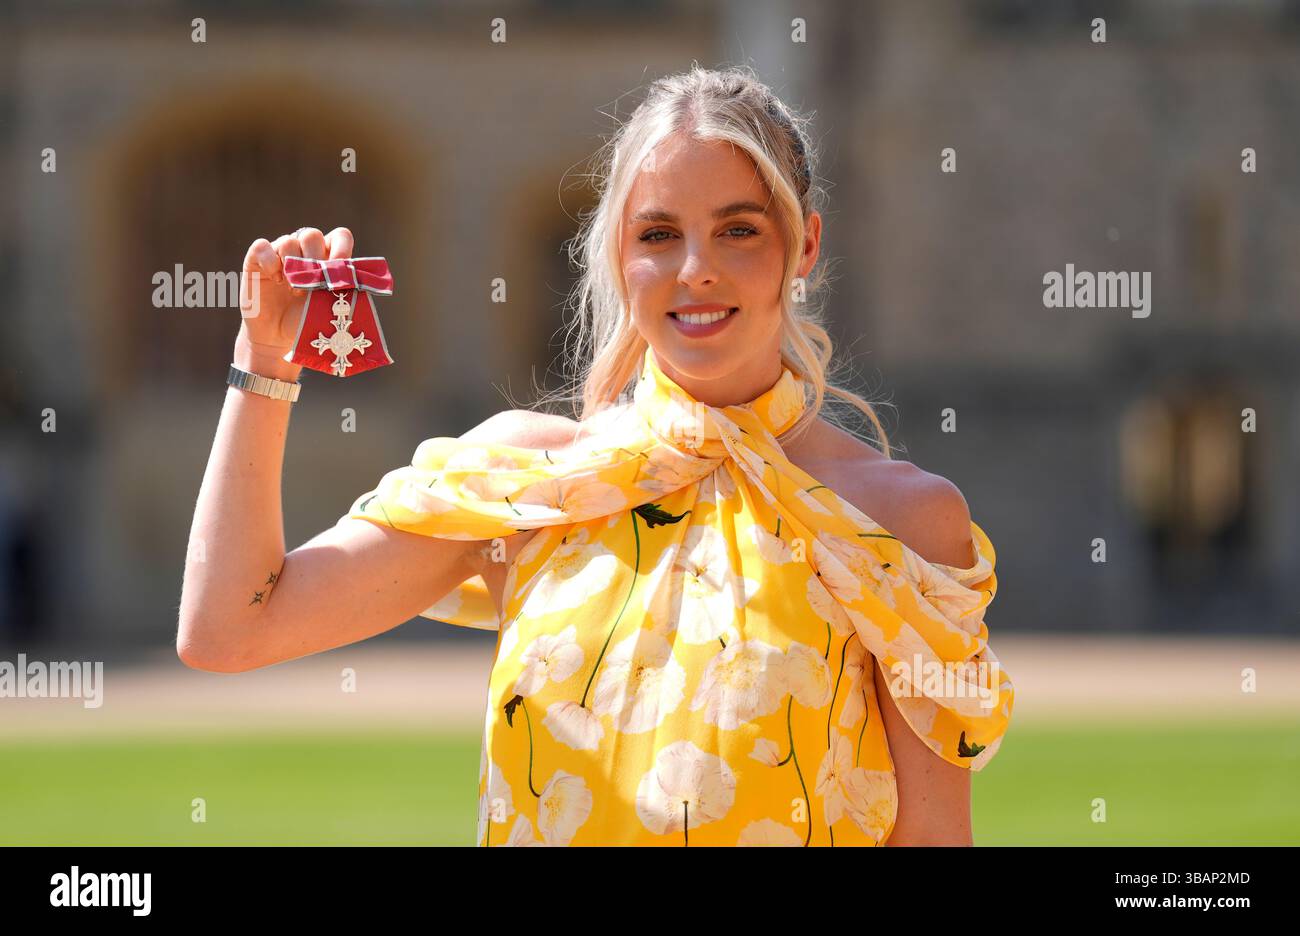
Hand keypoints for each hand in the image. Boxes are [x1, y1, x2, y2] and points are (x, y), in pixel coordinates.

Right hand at [237, 226, 353, 356]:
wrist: (277, 336)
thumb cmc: (306, 320)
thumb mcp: (326, 307)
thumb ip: (337, 290)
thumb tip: (347, 280)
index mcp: (326, 257)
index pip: (339, 236)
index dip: (341, 247)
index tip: (341, 265)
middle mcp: (303, 251)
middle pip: (312, 236)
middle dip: (314, 261)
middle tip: (312, 287)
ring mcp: (279, 253)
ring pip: (288, 242)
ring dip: (293, 268)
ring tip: (294, 291)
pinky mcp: (256, 260)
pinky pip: (261, 247)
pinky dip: (270, 262)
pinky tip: (275, 280)